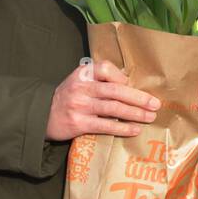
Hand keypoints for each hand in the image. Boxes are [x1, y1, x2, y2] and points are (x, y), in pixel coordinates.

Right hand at [45, 59, 159, 141]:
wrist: (42, 115)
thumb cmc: (69, 97)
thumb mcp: (80, 81)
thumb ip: (100, 80)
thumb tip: (130, 85)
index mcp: (82, 74)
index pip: (106, 69)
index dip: (122, 77)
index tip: (132, 85)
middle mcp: (81, 87)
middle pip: (116, 91)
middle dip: (139, 98)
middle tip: (155, 104)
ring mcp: (80, 105)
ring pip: (114, 108)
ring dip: (136, 113)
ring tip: (150, 117)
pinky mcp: (79, 123)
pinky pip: (106, 125)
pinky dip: (123, 128)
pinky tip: (135, 129)